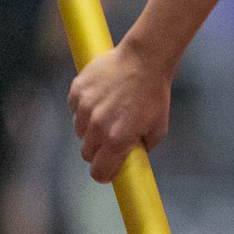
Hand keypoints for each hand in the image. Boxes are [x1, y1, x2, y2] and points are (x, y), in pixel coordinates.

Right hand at [68, 39, 171, 183]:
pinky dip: (85, 108)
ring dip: (91, 129)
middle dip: (98, 151)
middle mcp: (97, 126)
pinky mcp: (76, 91)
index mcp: (117, 139)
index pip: (98, 172)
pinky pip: (75, 110)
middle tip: (112, 139)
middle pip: (86, 153)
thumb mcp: (158, 128)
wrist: (145, 59)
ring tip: (110, 112)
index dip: (104, 174)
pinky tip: (102, 97)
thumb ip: (141, 148)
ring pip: (80, 131)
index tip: (108, 171)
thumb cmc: (154, 94)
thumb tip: (130, 158)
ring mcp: (84, 108)